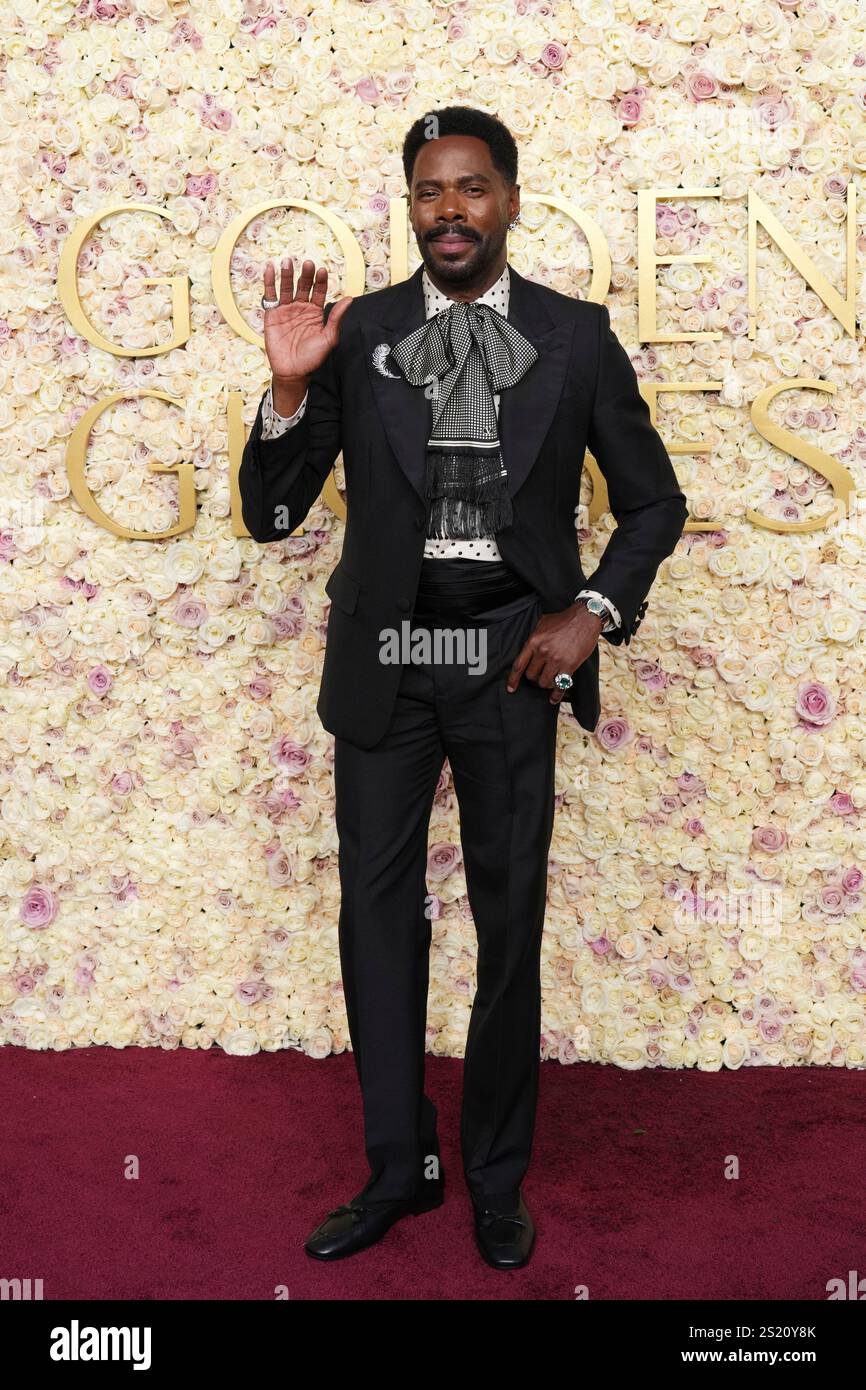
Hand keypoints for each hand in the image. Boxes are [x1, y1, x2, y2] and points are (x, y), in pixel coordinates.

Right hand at [262, 257, 353, 384]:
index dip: (320, 281)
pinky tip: (270, 269)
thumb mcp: (329, 338)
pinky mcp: (272, 314)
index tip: (322, 271)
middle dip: (305, 275)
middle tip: (307, 264)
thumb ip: (336, 318)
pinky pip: (270, 295)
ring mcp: (286, 310)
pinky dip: (269, 282)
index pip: (319, 291)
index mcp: (315, 312)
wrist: (293, 372)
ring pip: (286, 287)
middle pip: (303, 286)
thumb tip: (350, 299)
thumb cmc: (312, 358)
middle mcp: (301, 308)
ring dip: (287, 274)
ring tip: (288, 262)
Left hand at [506, 603, 603, 704]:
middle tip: (540, 675)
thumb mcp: (543, 623)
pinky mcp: (569, 665)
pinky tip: (553, 699)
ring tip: (549, 680)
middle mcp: (543, 651)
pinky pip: (560, 685)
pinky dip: (556, 695)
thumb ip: (534, 637)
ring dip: (545, 683)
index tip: (510, 689)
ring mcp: (556, 659)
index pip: (519, 665)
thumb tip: (527, 649)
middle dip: (534, 678)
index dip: (513, 679)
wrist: (585, 618)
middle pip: (531, 676)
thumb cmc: (563, 620)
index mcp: (534, 641)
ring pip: (544, 682)